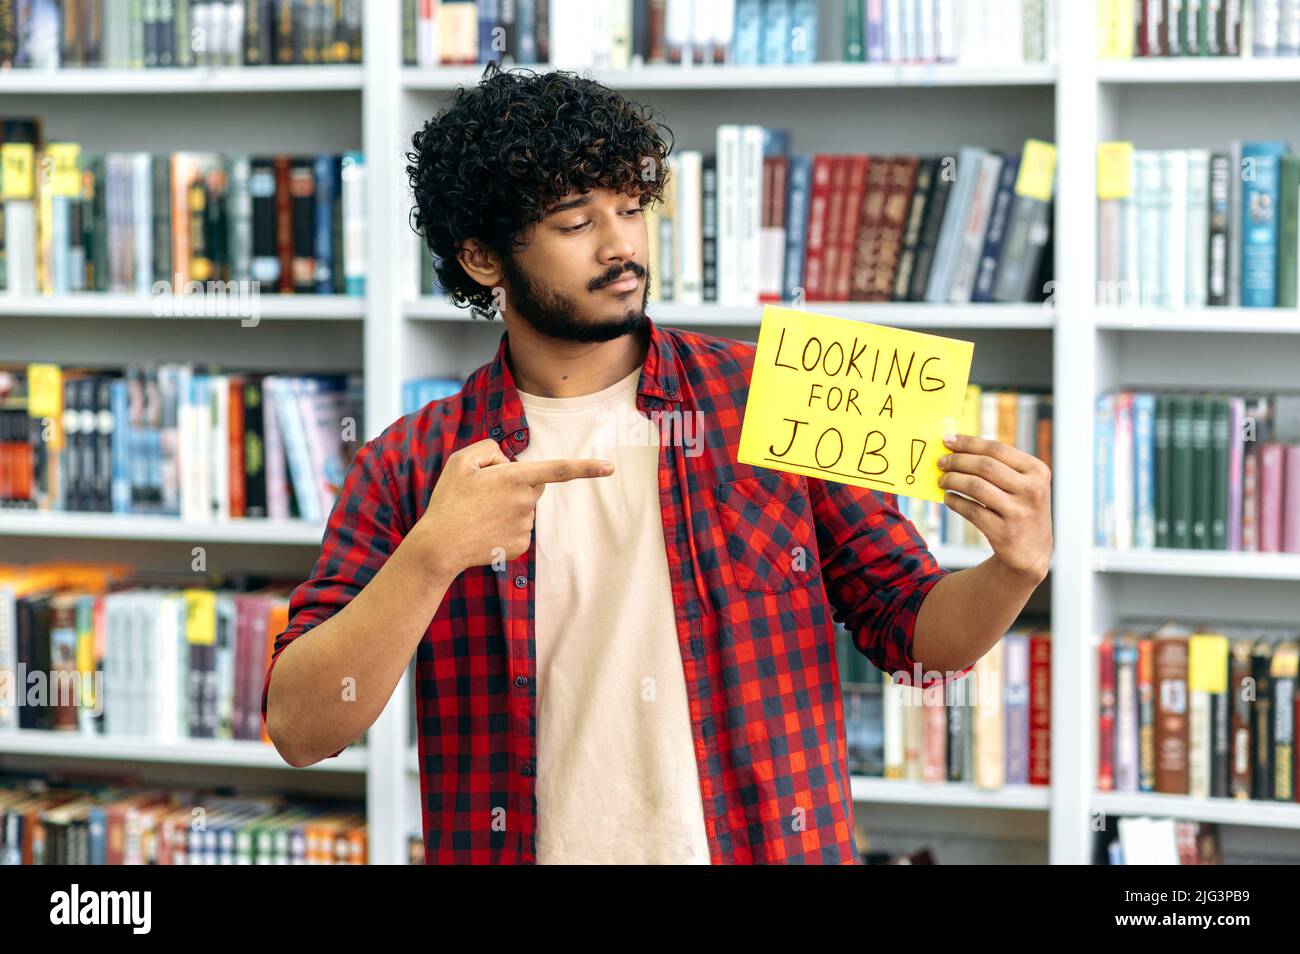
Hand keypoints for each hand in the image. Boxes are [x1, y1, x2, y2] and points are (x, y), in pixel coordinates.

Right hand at [414, 438, 613, 577]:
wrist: (439, 546)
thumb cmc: (449, 501)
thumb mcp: (461, 461)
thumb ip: (490, 449)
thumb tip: (509, 461)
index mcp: (515, 479)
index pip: (559, 470)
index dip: (587, 467)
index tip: (610, 467)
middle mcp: (526, 502)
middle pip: (535, 485)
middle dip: (518, 483)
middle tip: (485, 491)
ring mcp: (525, 526)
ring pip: (525, 507)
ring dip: (508, 506)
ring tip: (479, 514)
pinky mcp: (521, 546)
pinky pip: (519, 528)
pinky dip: (504, 527)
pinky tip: (484, 530)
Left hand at [936, 433, 1051, 583]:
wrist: (1031, 552)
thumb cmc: (1021, 509)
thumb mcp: (1024, 484)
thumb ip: (1000, 465)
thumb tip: (957, 447)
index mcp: (1038, 471)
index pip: (996, 449)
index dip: (968, 443)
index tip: (947, 440)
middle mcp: (1032, 490)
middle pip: (984, 466)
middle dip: (957, 461)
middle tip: (940, 462)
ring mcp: (1020, 513)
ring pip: (975, 486)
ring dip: (952, 480)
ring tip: (941, 480)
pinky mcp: (1005, 533)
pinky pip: (971, 511)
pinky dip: (954, 502)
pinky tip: (947, 498)